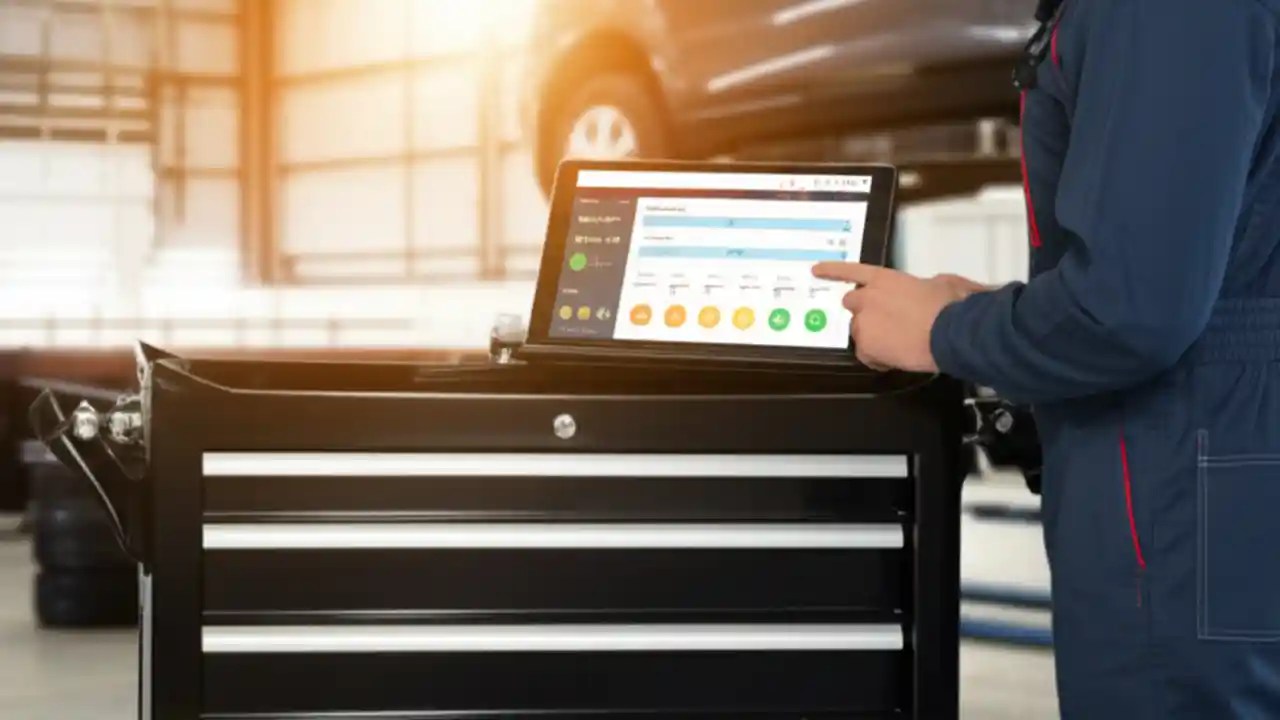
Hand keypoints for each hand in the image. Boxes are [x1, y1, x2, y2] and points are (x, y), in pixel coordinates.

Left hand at [812, 263, 985, 372]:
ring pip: (859, 331)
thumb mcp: (943, 283)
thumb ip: (926, 284)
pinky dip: (876, 358)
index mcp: (884, 279)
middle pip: (850, 303)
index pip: (851, 271)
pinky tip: (894, 358)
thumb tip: (931, 288)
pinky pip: (865, 354)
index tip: (816, 270)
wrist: (949, 332)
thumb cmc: (949, 305)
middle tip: (884, 322)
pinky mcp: (866, 346)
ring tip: (897, 344)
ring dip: (872, 336)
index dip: (832, 270)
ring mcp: (864, 322)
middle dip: (862, 311)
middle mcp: (868, 297)